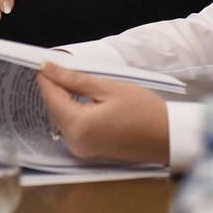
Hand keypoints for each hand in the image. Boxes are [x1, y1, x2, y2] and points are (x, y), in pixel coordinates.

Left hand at [36, 61, 168, 164]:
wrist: (169, 138)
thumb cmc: (144, 110)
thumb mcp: (108, 87)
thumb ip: (74, 79)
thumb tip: (48, 68)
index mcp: (78, 125)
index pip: (51, 95)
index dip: (46, 76)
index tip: (44, 60)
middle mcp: (75, 142)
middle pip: (52, 108)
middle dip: (53, 87)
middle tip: (58, 66)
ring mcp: (81, 150)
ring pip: (59, 119)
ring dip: (61, 100)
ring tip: (70, 80)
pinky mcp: (88, 152)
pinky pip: (70, 129)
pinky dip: (71, 113)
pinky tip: (78, 99)